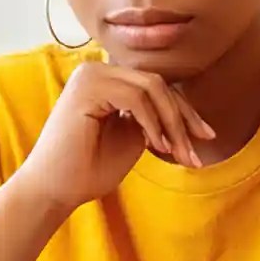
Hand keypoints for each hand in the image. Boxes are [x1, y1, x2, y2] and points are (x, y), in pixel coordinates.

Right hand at [11, 62, 214, 214]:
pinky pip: (136, 98)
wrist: (53, 190)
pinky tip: (158, 147)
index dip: (184, 112)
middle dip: (184, 118)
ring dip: (173, 124)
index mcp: (106, 80)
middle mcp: (96, 70)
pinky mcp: (87, 87)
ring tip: (179, 155)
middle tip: (198, 151)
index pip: (155, 87)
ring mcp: (90, 75)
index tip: (205, 138)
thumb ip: (152, 118)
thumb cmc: (88, 170)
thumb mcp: (132, 138)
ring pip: (152, 88)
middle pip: (157, 84)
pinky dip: (153, 123)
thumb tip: (185, 111)